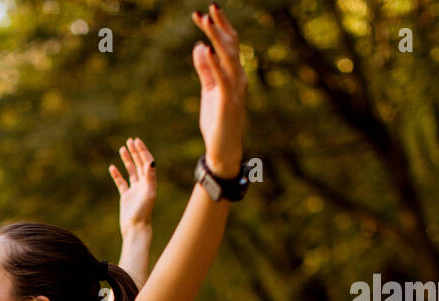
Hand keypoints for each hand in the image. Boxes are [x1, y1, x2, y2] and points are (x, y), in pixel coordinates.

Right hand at [108, 136, 156, 237]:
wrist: (135, 228)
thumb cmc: (143, 212)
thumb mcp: (148, 193)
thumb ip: (150, 177)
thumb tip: (151, 162)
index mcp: (150, 182)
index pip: (147, 162)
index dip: (142, 151)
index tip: (137, 142)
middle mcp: (143, 184)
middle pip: (139, 164)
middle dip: (135, 152)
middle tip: (130, 141)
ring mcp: (134, 190)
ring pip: (130, 171)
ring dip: (127, 160)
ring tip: (122, 149)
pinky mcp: (126, 196)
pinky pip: (121, 182)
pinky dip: (117, 175)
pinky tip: (112, 167)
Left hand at [191, 4, 246, 177]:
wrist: (223, 148)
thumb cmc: (216, 120)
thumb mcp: (208, 91)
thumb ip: (205, 69)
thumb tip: (200, 47)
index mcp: (234, 74)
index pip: (228, 44)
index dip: (219, 27)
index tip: (205, 12)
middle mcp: (239, 77)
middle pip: (230, 45)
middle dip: (219, 25)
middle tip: (208, 8)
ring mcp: (235, 89)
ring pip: (227, 56)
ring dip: (215, 36)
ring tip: (205, 20)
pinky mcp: (227, 101)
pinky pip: (221, 78)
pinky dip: (213, 63)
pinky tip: (206, 49)